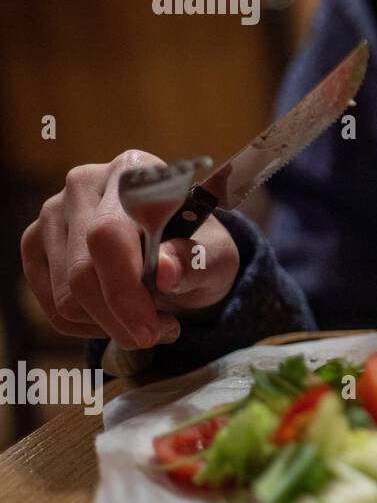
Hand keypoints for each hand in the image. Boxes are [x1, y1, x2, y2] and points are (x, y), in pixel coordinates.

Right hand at [20, 149, 239, 348]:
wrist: (177, 255)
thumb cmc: (199, 250)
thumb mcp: (215, 256)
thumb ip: (196, 260)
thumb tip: (165, 271)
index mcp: (134, 170)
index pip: (108, 235)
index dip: (125, 290)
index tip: (151, 328)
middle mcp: (84, 184)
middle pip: (82, 271)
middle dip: (121, 318)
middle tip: (159, 332)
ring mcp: (52, 213)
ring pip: (65, 296)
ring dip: (110, 324)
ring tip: (148, 318)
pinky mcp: (35, 243)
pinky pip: (53, 306)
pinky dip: (89, 325)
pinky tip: (119, 315)